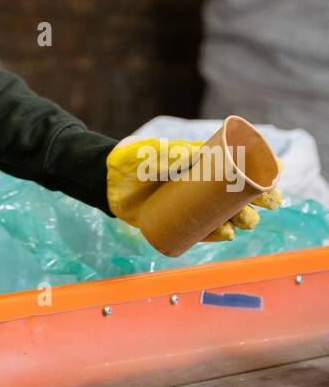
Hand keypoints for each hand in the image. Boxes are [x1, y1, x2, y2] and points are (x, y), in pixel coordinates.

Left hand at [106, 136, 282, 243]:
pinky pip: (205, 231)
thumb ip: (169, 152)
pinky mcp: (183, 222)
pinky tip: (227, 233)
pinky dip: (218, 233)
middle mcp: (205, 186)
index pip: (240, 167)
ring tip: (243, 221)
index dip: (261, 172)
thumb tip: (193, 156)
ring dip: (241, 220)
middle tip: (263, 205)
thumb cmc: (135, 160)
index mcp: (206, 163)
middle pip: (239, 196)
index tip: (276, 175)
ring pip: (227, 216)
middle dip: (257, 201)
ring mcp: (195, 205)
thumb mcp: (152, 152)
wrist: (111, 182)